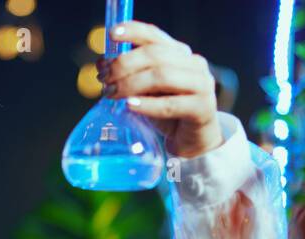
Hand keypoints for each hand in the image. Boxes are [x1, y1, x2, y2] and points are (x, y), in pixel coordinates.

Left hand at [97, 20, 221, 158]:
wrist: (191, 140)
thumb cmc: (166, 111)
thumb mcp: (144, 91)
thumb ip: (128, 75)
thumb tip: (101, 63)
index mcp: (179, 54)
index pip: (155, 36)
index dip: (133, 31)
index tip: (112, 35)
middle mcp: (193, 64)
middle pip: (155, 55)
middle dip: (124, 64)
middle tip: (104, 78)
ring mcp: (201, 84)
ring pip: (162, 76)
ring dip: (131, 84)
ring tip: (111, 93)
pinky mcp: (202, 108)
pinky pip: (170, 104)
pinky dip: (147, 105)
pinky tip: (129, 106)